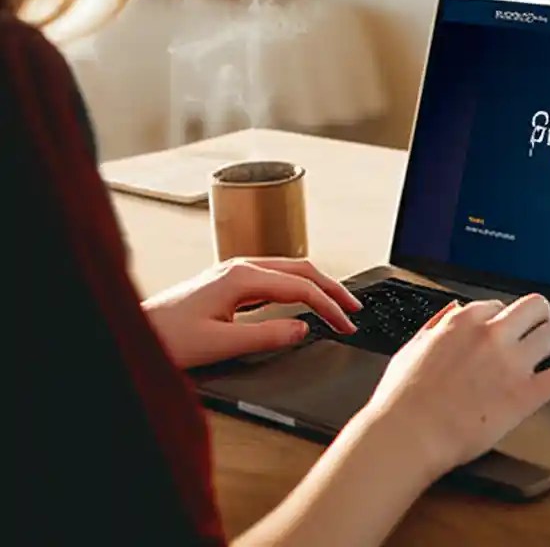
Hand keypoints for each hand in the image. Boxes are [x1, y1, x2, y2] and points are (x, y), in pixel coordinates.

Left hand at [143, 258, 360, 368]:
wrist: (133, 331)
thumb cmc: (168, 337)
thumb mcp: (221, 343)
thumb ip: (267, 335)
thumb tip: (303, 329)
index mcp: (241, 277)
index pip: (301, 287)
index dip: (329, 307)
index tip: (346, 326)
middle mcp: (239, 267)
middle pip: (301, 269)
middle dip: (333, 288)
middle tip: (355, 310)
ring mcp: (233, 272)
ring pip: (289, 270)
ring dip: (317, 285)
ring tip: (337, 303)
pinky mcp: (228, 282)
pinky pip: (274, 277)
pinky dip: (298, 287)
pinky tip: (302, 300)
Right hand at [360, 294, 549, 473]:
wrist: (409, 434)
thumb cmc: (403, 401)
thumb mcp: (411, 350)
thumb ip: (434, 327)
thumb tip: (450, 311)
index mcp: (462, 322)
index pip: (495, 306)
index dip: (504, 317)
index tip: (508, 326)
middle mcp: (491, 335)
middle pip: (533, 307)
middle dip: (541, 315)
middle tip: (546, 324)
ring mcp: (512, 362)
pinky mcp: (527, 393)